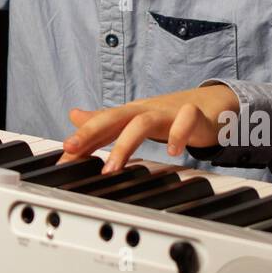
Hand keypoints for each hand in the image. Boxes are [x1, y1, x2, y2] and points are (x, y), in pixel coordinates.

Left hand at [58, 84, 240, 172]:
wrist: (210, 104)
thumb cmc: (169, 115)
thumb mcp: (133, 119)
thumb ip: (104, 121)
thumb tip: (73, 114)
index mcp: (130, 114)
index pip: (100, 124)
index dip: (79, 139)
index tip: (61, 157)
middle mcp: (145, 111)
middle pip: (114, 117)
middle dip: (91, 132)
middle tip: (71, 150)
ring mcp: (168, 112)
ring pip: (143, 122)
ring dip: (125, 145)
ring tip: (111, 167)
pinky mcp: (194, 115)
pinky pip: (186, 120)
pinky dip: (178, 134)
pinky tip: (173, 151)